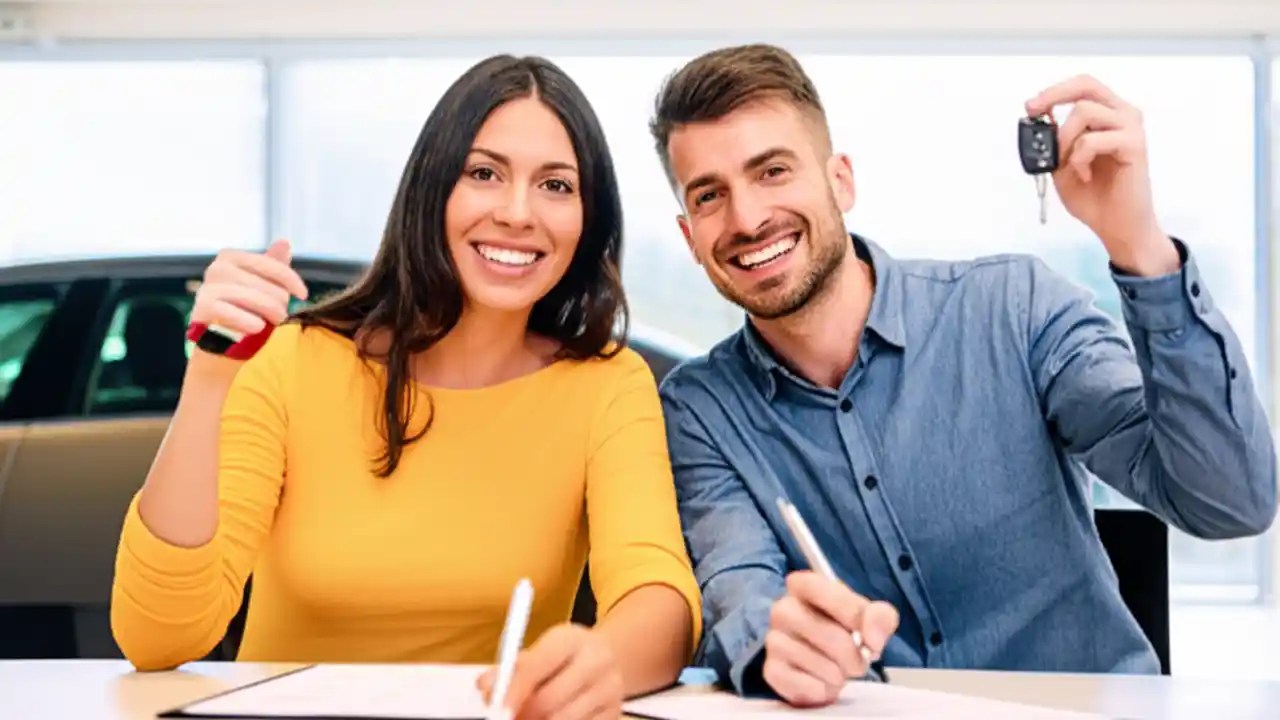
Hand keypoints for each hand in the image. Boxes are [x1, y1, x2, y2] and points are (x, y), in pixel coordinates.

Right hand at [192, 239, 308, 343]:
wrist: (218, 337)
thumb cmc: (243, 307)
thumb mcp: (261, 284)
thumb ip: (272, 265)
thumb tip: (284, 242)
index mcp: (230, 256)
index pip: (272, 265)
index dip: (293, 281)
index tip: (303, 295)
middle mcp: (217, 268)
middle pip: (269, 288)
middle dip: (280, 305)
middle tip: (277, 315)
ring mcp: (208, 287)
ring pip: (259, 302)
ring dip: (271, 316)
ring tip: (269, 323)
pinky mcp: (204, 309)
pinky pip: (241, 316)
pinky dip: (253, 324)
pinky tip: (256, 327)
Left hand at [476, 624, 621, 719]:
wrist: (609, 658)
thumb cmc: (563, 658)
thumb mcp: (540, 652)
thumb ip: (511, 670)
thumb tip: (485, 687)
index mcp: (571, 639)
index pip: (537, 666)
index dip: (513, 691)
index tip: (497, 709)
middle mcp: (597, 661)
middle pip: (549, 700)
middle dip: (525, 715)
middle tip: (510, 718)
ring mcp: (611, 689)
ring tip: (534, 717)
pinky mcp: (616, 713)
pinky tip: (555, 718)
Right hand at [762, 571, 899, 707]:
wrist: (824, 663)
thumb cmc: (844, 631)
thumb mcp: (870, 617)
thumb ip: (879, 617)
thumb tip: (872, 638)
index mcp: (803, 586)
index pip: (820, 589)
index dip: (851, 613)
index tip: (869, 635)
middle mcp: (782, 609)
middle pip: (828, 635)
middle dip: (852, 655)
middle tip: (857, 660)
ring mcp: (773, 640)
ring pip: (820, 664)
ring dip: (838, 674)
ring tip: (836, 669)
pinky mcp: (772, 671)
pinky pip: (808, 686)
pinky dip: (824, 690)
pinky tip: (821, 681)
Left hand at [1025, 75, 1178, 275]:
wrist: (1116, 226)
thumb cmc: (1094, 196)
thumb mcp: (1062, 164)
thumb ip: (1055, 142)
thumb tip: (1041, 120)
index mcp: (1108, 116)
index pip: (1084, 86)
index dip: (1055, 91)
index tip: (1031, 106)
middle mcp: (1123, 115)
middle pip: (1086, 86)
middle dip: (1054, 96)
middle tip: (1034, 113)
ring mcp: (1131, 128)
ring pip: (1085, 112)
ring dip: (1066, 140)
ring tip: (1070, 165)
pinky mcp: (1135, 145)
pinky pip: (1092, 139)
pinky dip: (1079, 158)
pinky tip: (1085, 175)